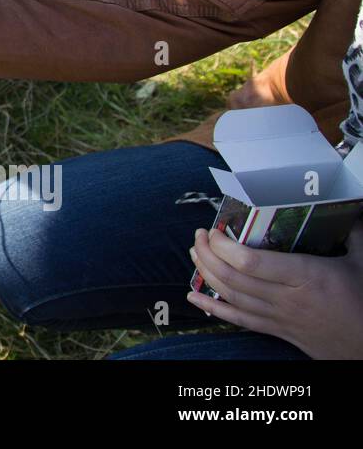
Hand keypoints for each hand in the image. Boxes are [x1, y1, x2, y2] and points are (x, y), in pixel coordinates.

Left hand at [187, 220, 362, 358]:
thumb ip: (353, 233)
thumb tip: (349, 209)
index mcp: (307, 276)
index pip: (251, 262)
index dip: (224, 246)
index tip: (215, 230)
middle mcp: (288, 298)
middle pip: (233, 277)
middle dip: (208, 254)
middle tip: (199, 235)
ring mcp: (280, 317)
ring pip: (232, 296)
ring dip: (206, 274)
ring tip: (195, 254)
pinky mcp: (277, 331)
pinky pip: (238, 320)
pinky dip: (213, 307)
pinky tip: (193, 297)